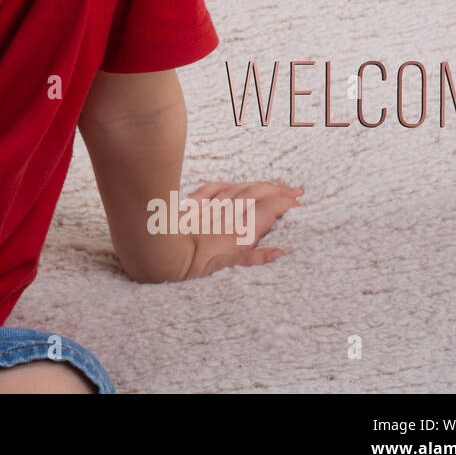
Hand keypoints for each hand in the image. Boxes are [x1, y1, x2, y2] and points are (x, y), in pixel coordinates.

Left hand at [181, 181, 302, 279]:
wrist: (157, 253)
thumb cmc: (189, 267)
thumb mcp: (223, 270)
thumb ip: (251, 260)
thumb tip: (279, 253)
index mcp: (237, 232)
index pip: (268, 211)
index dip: (285, 205)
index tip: (299, 204)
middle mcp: (226, 216)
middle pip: (256, 195)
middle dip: (277, 191)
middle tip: (294, 190)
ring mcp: (208, 208)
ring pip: (238, 189)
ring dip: (257, 185)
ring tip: (273, 184)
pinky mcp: (191, 206)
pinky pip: (211, 189)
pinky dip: (226, 185)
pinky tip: (233, 184)